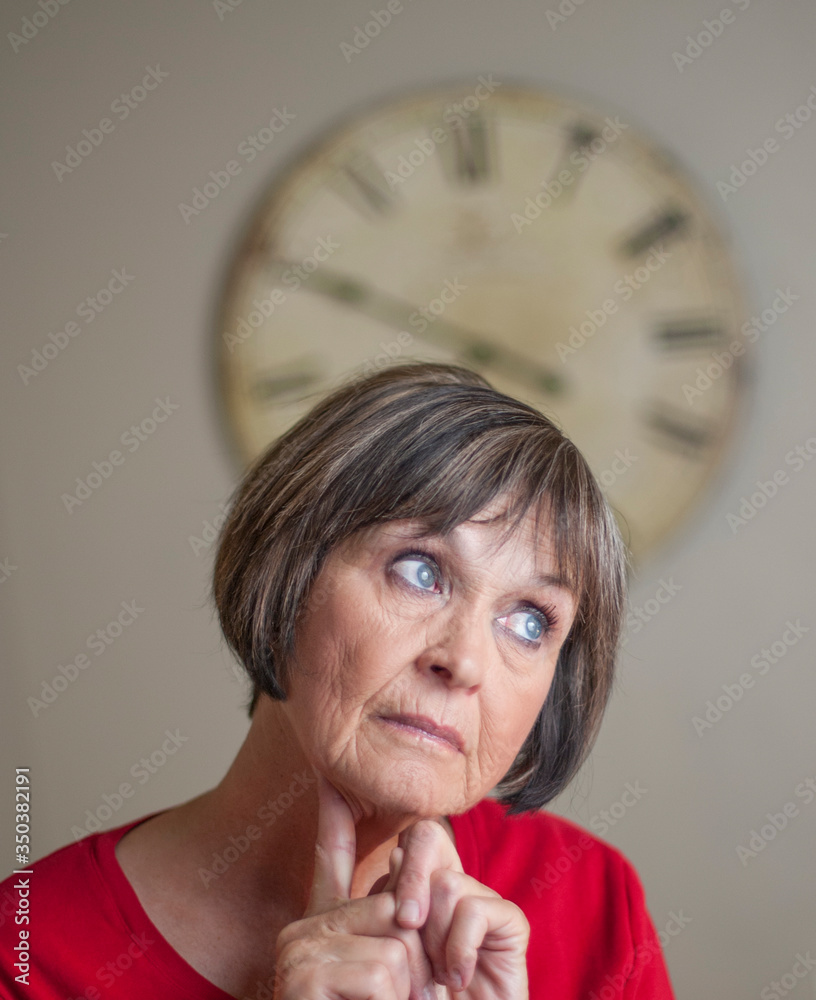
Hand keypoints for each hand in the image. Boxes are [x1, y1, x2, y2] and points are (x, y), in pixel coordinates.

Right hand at [273, 773, 439, 999]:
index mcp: (320, 923)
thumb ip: (372, 916)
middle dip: (414, 969)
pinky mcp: (302, 980)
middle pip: (392, 913)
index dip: (346, 835)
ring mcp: (296, 954)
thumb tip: (362, 832)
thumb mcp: (378, 975)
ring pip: (394, 947)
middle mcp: (300, 930)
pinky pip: (382, 974)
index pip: (337, 861)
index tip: (338, 795)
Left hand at [392, 818, 530, 997]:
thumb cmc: (418, 994)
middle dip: (410, 887)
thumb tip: (396, 854)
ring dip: (433, 935)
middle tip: (407, 930)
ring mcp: (487, 899)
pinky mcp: (512, 921)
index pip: (418, 835)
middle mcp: (459, 883)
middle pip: (430, 842)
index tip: (397, 914)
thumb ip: (392, 904)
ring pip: (446, 882)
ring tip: (436, 972)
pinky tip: (457, 979)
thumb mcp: (395, 946)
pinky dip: (459, 950)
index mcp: (428, 883)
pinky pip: (475, 910)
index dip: (404, 859)